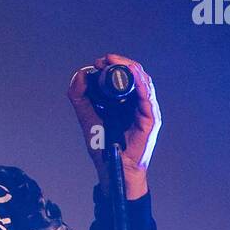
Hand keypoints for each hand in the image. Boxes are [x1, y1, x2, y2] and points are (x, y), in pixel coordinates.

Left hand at [67, 53, 160, 199]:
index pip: (124, 76)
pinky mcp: (150, 120)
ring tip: (115, 62)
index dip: (113, 65)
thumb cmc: (104, 146)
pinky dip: (141, 84)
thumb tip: (79, 74)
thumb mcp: (87, 117)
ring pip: (144, 82)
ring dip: (131, 68)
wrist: (113, 169)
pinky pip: (148, 98)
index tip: (97, 62)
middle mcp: (137, 103)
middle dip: (120, 63)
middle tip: (104, 60)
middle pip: (136, 75)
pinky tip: (134, 74)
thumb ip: (80, 97)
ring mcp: (146, 111)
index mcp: (125, 101)